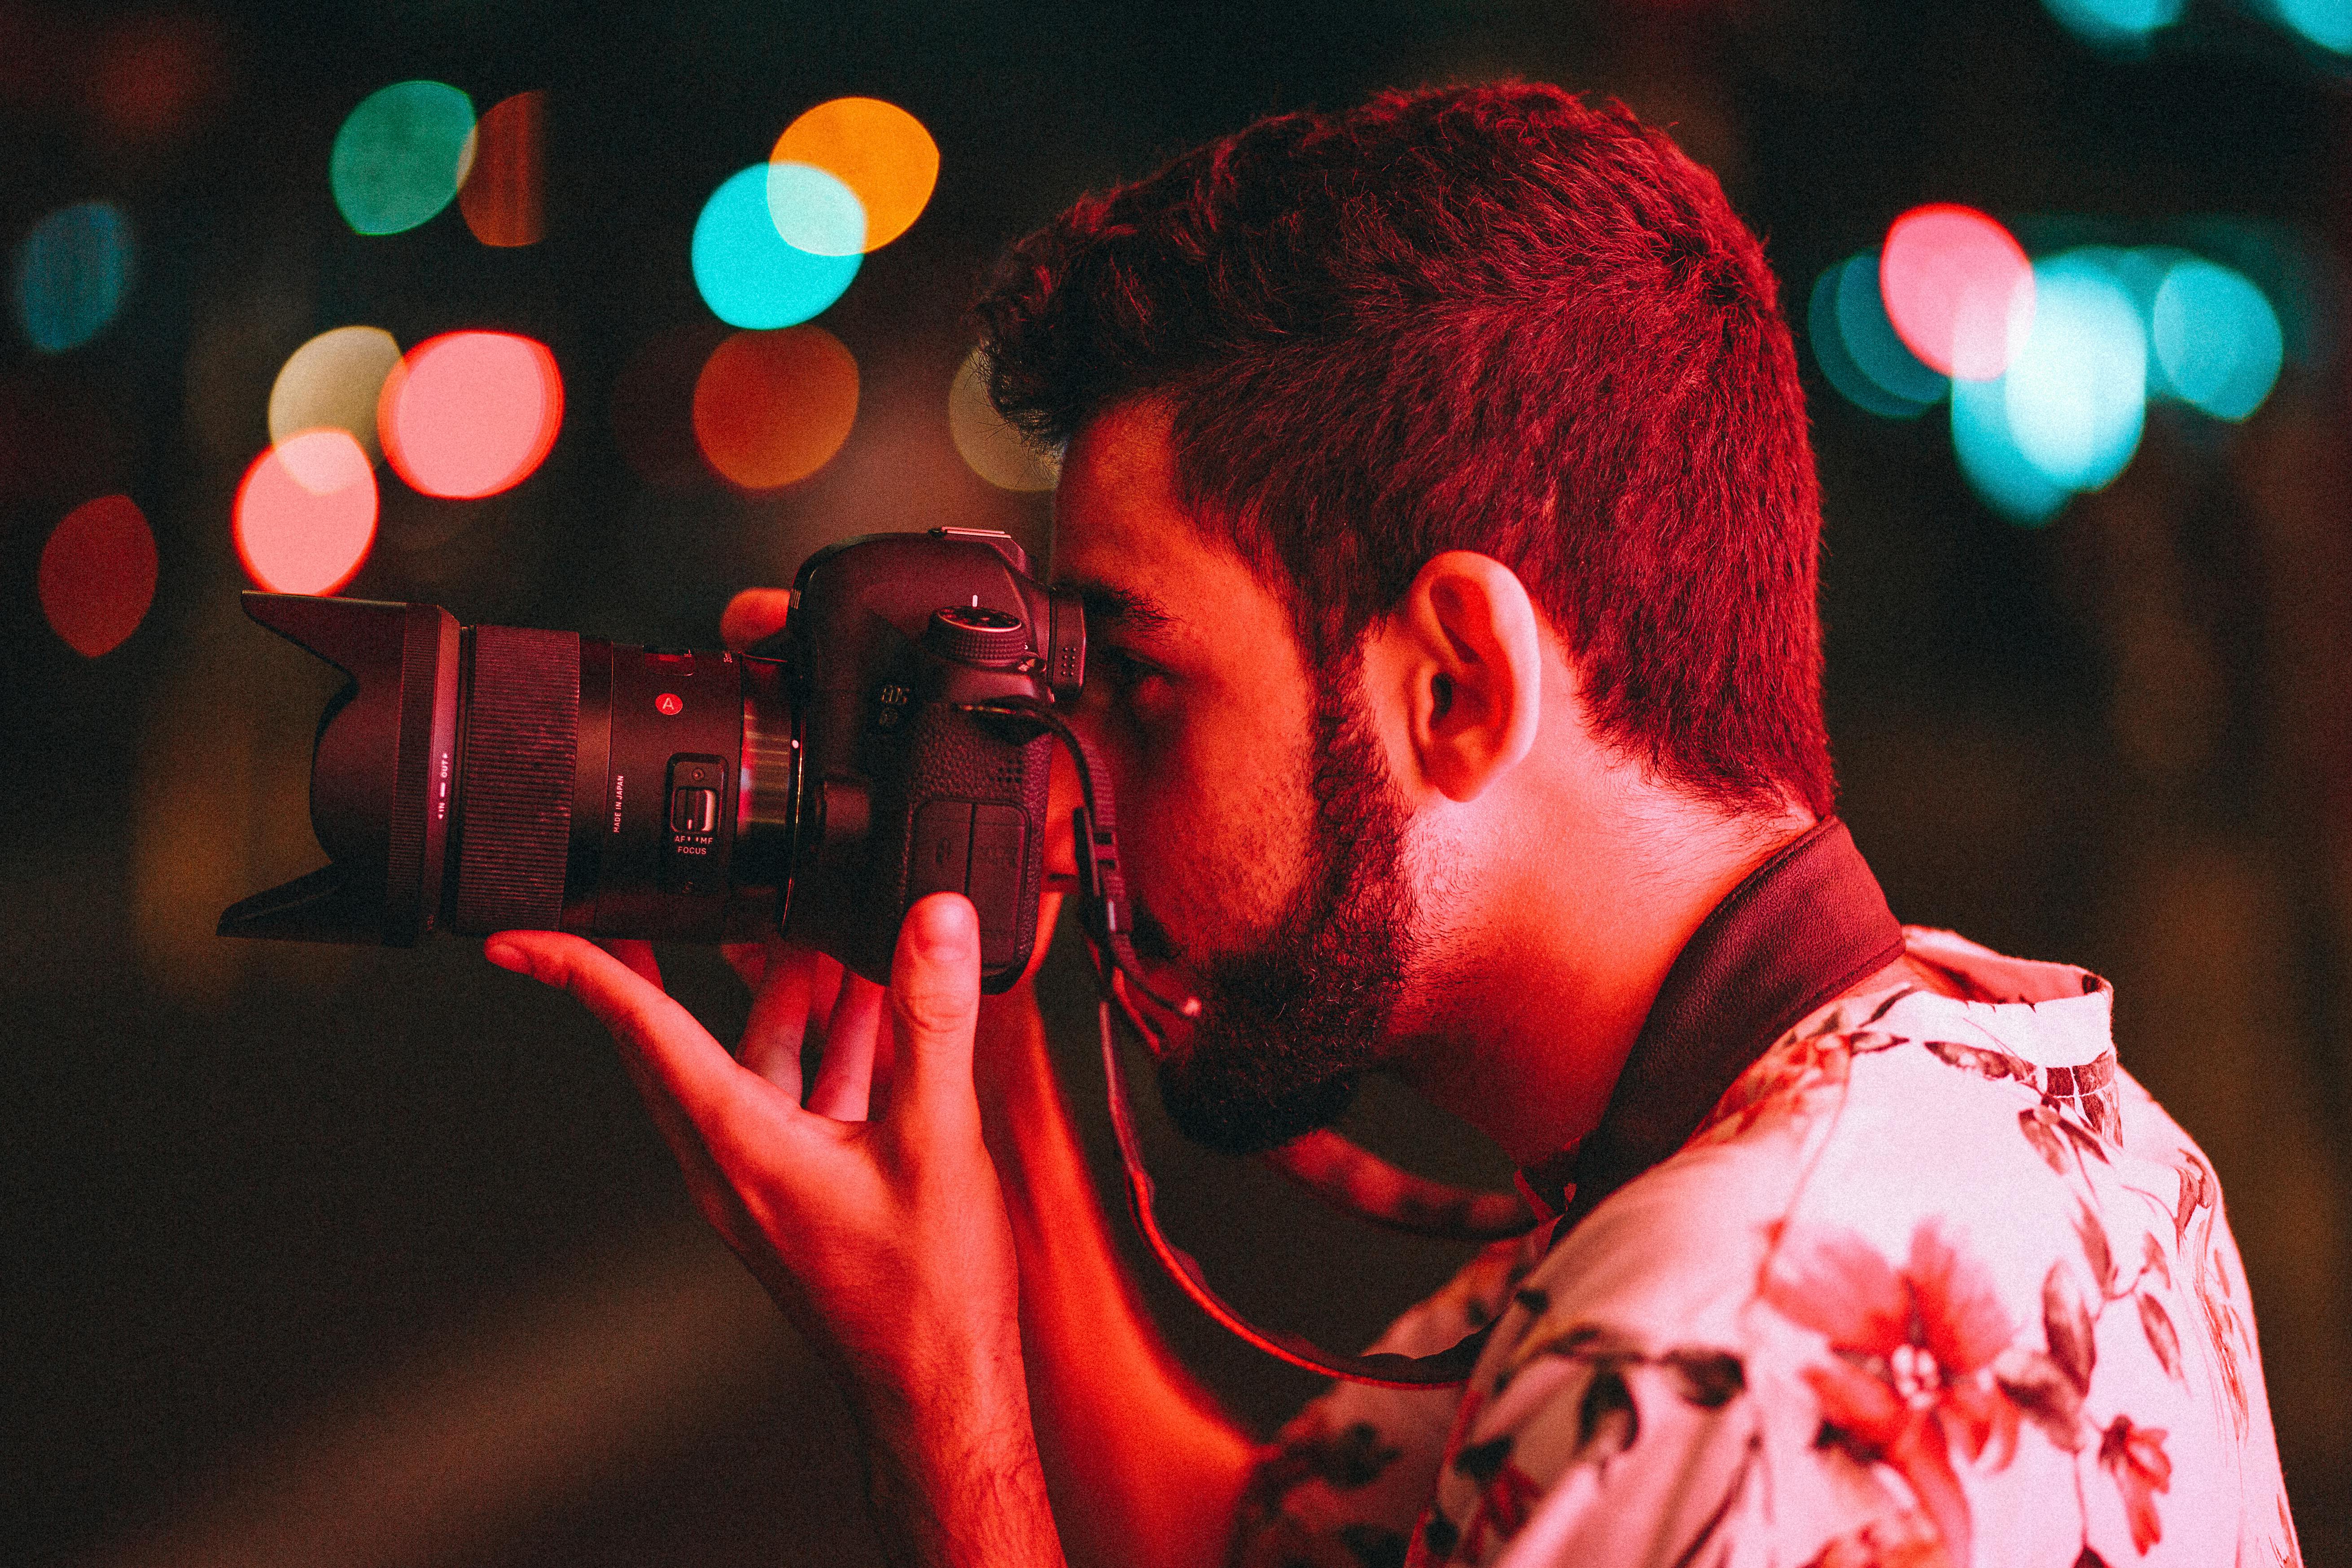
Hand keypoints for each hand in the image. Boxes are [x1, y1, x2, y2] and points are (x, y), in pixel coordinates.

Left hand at [486, 897, 1023, 1407]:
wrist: (938, 1389)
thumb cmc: (925, 1296)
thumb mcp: (938, 1140)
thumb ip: (932, 1023)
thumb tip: (929, 923)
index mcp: (741, 1146)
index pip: (641, 1034)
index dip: (580, 972)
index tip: (521, 937)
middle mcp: (733, 1163)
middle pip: (676, 1042)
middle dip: (680, 962)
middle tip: (666, 901)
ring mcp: (763, 1180)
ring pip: (746, 1064)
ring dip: (780, 999)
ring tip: (820, 939)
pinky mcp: (798, 1191)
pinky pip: (791, 1098)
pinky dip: (824, 1048)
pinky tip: (876, 1016)